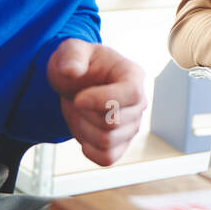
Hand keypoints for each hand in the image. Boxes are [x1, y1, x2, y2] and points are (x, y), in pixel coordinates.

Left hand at [47, 39, 147, 166]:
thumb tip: (71, 70)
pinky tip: (84, 132)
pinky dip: (89, 149)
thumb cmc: (79, 64)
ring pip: (107, 141)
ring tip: (82, 113)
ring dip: (84, 130)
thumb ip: (72, 55)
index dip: (104, 100)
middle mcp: (139, 102)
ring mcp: (132, 124)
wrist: (76, 83)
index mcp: (133, 75)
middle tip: (78, 100)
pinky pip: (107, 158)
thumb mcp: (72, 51)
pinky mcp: (122, 143)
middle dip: (85, 115)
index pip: (131, 94)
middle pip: (114, 122)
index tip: (78, 99)